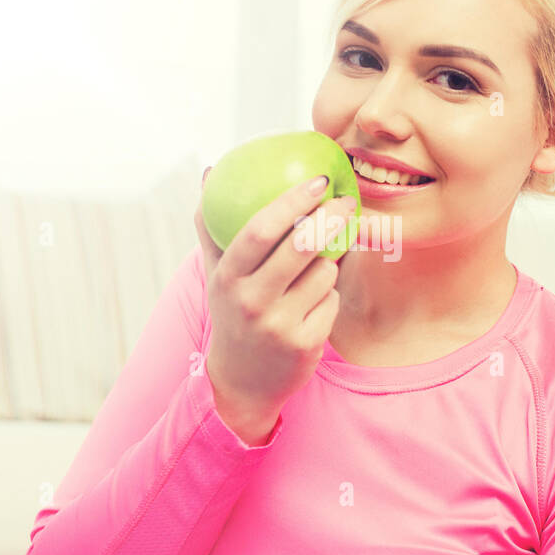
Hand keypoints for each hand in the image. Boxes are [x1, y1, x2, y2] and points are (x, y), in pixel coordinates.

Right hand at [193, 170, 354, 443]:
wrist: (242, 382)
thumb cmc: (232, 314)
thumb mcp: (216, 275)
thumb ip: (212, 225)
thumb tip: (210, 173)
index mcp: (228, 278)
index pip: (260, 229)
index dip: (292, 201)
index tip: (318, 181)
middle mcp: (252, 301)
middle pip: (301, 247)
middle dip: (330, 219)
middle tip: (344, 203)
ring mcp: (280, 325)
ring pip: (324, 273)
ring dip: (326, 266)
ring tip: (310, 275)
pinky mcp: (305, 345)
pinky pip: (333, 301)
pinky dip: (328, 297)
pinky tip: (311, 307)